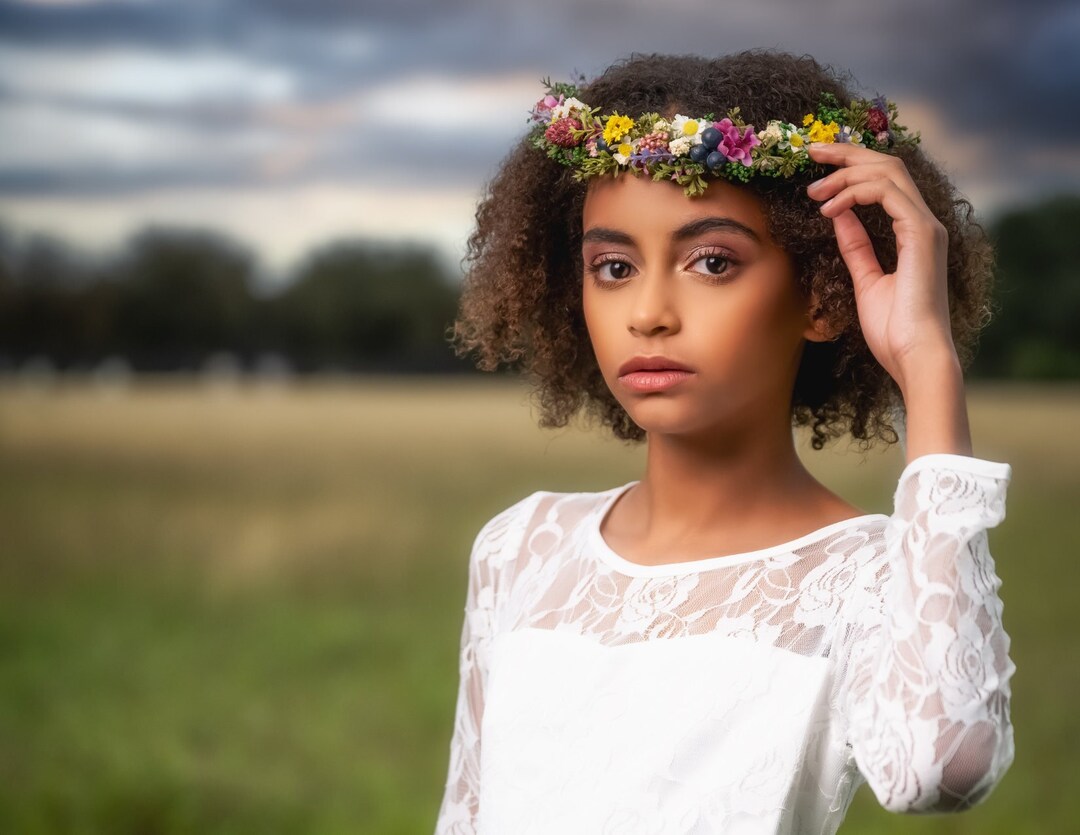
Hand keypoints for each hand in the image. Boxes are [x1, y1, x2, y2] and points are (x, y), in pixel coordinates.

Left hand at [804, 142, 957, 391]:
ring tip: (814, 191)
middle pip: (887, 164)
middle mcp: (923, 222)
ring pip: (887, 171)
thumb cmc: (894, 330)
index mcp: (912, 231)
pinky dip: (854, 193)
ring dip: (844, 174)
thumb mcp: (865, 280)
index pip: (884, 180)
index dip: (851, 165)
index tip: (817, 168)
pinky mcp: (922, 234)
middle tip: (810, 152)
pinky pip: (886, 193)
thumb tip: (838, 216)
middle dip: (846, 154)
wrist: (913, 356)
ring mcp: (926, 226)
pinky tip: (829, 209)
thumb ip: (856, 246)